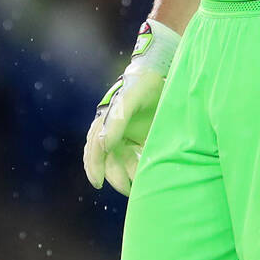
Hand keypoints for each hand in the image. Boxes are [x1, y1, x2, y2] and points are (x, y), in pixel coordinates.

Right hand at [83, 18, 179, 194]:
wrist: (165, 69)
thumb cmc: (144, 83)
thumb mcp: (130, 99)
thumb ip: (116, 121)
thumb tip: (104, 146)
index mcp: (106, 121)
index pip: (95, 150)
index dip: (94, 167)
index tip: (98, 183)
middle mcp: (115, 131)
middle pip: (109, 161)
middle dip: (117, 177)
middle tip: (129, 189)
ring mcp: (130, 135)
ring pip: (123, 163)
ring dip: (129, 175)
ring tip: (140, 186)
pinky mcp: (145, 137)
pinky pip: (138, 159)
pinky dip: (141, 169)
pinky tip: (150, 176)